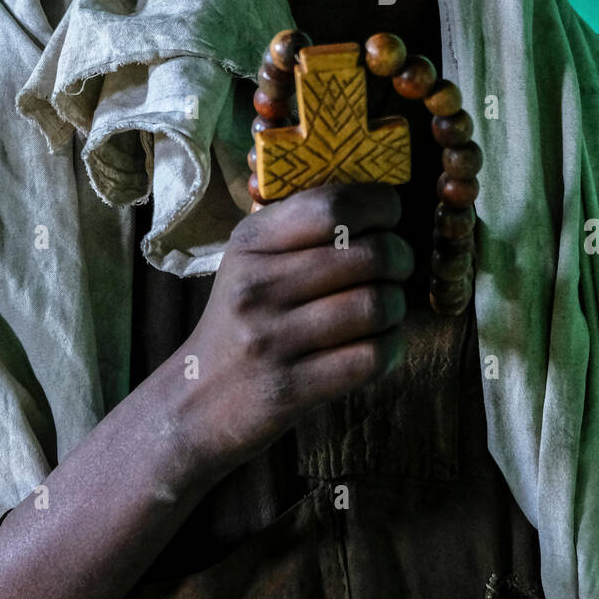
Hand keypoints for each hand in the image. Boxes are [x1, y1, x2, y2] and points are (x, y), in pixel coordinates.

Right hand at [181, 181, 413, 470]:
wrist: (197, 400)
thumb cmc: (243, 319)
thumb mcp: (253, 260)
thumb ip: (302, 226)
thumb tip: (379, 198)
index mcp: (251, 243)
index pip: (333, 206)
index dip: (379, 205)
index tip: (389, 215)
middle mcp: (258, 286)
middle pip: (368, 254)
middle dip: (400, 257)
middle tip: (398, 266)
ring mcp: (272, 340)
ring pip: (375, 305)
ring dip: (396, 305)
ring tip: (387, 307)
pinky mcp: (291, 388)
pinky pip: (370, 358)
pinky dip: (391, 347)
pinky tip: (380, 343)